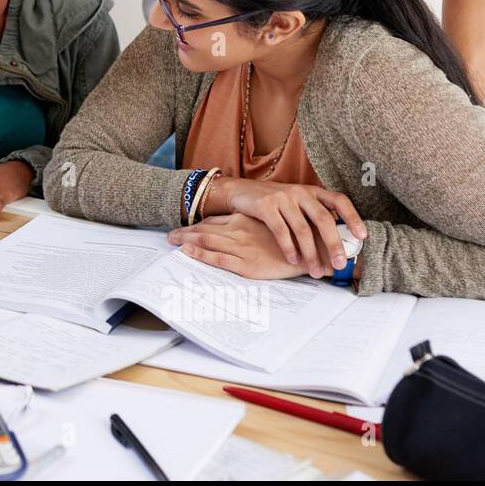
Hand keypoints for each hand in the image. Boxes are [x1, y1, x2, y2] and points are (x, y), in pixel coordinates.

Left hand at [169, 213, 322, 280]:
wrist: (315, 250)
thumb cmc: (294, 238)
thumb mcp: (270, 225)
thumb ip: (253, 225)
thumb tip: (236, 228)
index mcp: (245, 220)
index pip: (213, 222)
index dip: (195, 225)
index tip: (182, 229)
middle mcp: (240, 231)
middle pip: (205, 230)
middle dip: (184, 233)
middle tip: (168, 236)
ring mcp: (243, 247)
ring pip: (207, 241)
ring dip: (186, 241)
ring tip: (171, 242)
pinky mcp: (248, 264)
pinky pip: (219, 258)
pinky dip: (201, 254)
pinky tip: (187, 252)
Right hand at [210, 177, 365, 277]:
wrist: (241, 191)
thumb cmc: (274, 202)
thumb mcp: (296, 202)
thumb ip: (313, 215)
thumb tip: (338, 241)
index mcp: (312, 191)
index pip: (339, 200)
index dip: (353, 217)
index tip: (362, 236)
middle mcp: (300, 192)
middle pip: (323, 219)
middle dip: (333, 244)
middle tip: (340, 264)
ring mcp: (282, 198)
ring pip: (302, 229)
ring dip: (310, 253)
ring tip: (315, 270)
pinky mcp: (265, 206)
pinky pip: (281, 230)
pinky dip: (289, 248)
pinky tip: (293, 260)